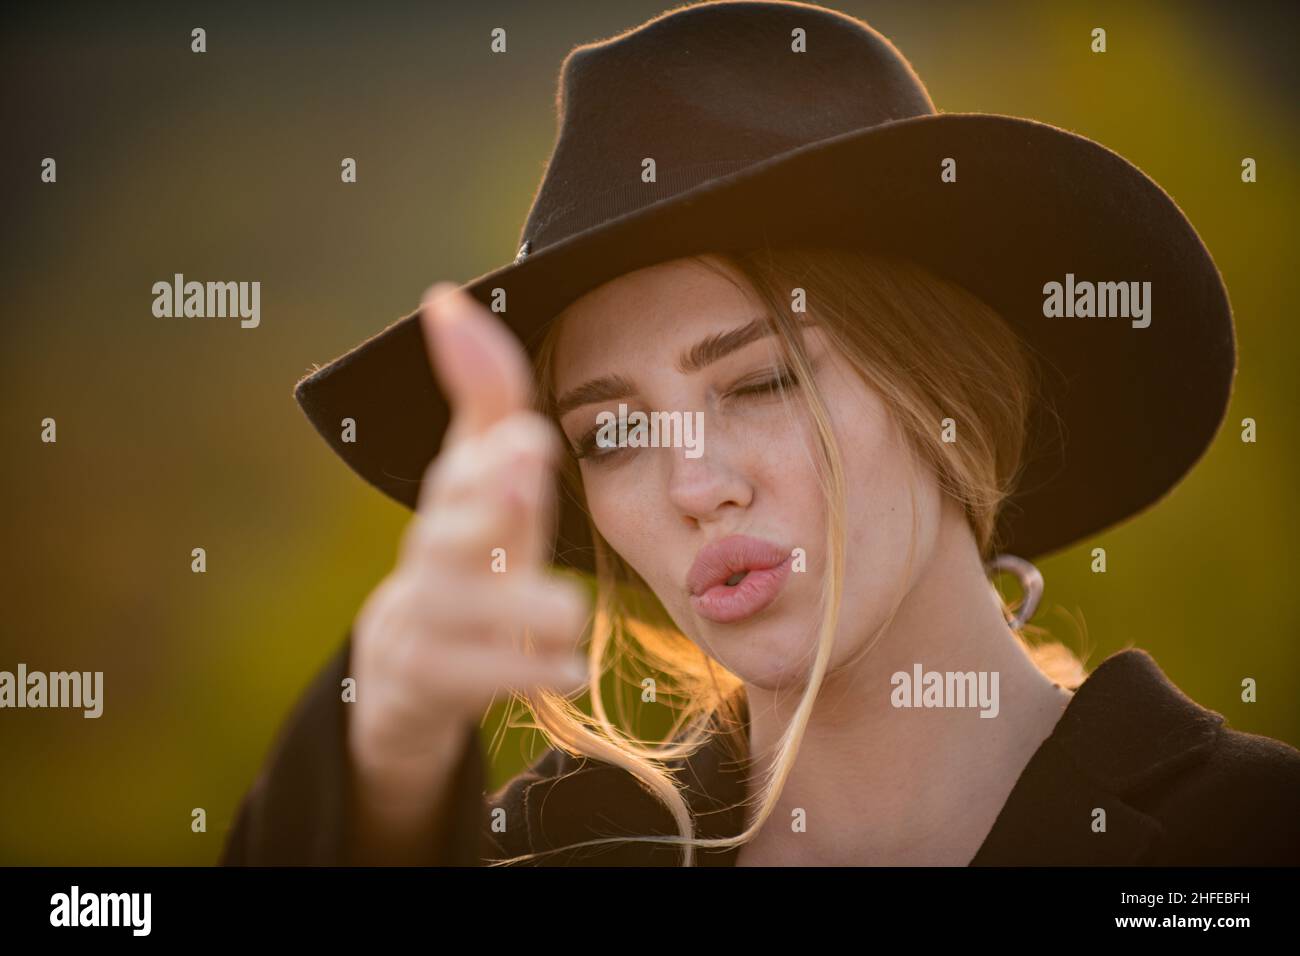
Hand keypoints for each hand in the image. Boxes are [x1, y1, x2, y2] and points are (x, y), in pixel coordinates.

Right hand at [347, 282, 589, 798]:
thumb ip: (483, 393)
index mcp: (453, 500)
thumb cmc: (474, 545)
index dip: (490, 459)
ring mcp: (426, 619)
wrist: (415, 656)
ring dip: (516, 608)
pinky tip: (569, 671)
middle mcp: (433, 556)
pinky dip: (520, 673)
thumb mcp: (484, 473)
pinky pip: (470, 680)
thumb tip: (446, 298)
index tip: (527, 441)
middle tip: (522, 490)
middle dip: (482, 513)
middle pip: (442, 537)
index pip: (461, 475)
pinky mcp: (431, 679)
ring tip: (573, 611)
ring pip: (457, 614)